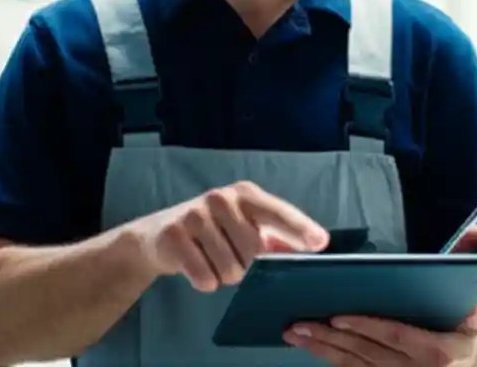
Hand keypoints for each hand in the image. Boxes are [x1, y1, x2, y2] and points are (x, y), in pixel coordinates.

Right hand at [128, 180, 328, 291]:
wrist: (156, 236)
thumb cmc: (211, 231)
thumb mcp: (243, 225)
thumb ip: (275, 235)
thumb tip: (313, 245)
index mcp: (245, 194)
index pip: (277, 212)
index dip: (300, 228)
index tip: (319, 243)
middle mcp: (221, 198)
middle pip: (255, 252)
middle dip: (249, 267)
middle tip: (232, 257)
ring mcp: (195, 215)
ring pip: (231, 270)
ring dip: (225, 276)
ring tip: (212, 260)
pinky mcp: (175, 237)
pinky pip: (206, 278)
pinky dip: (205, 282)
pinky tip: (196, 266)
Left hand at [285, 308, 476, 365]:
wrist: (462, 364)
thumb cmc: (459, 331)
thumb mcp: (472, 320)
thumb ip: (470, 313)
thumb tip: (470, 309)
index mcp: (439, 353)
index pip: (397, 338)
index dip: (367, 328)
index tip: (338, 317)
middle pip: (367, 355)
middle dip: (331, 339)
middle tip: (300, 324)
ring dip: (323, 351)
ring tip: (296, 333)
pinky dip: (333, 360)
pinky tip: (313, 347)